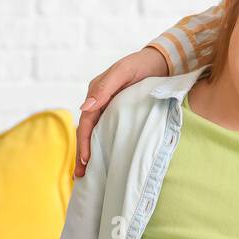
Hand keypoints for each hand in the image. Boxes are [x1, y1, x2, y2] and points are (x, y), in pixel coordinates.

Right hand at [74, 47, 168, 177]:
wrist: (159, 62)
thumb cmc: (141, 64)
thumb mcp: (123, 72)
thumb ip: (105, 88)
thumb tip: (85, 108)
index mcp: (96, 92)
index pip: (86, 121)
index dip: (84, 141)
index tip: (85, 160)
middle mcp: (99, 101)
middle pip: (87, 131)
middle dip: (82, 154)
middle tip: (80, 176)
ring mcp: (108, 108)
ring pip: (95, 134)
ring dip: (90, 153)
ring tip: (86, 175)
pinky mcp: (118, 113)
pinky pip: (107, 131)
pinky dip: (102, 146)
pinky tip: (102, 161)